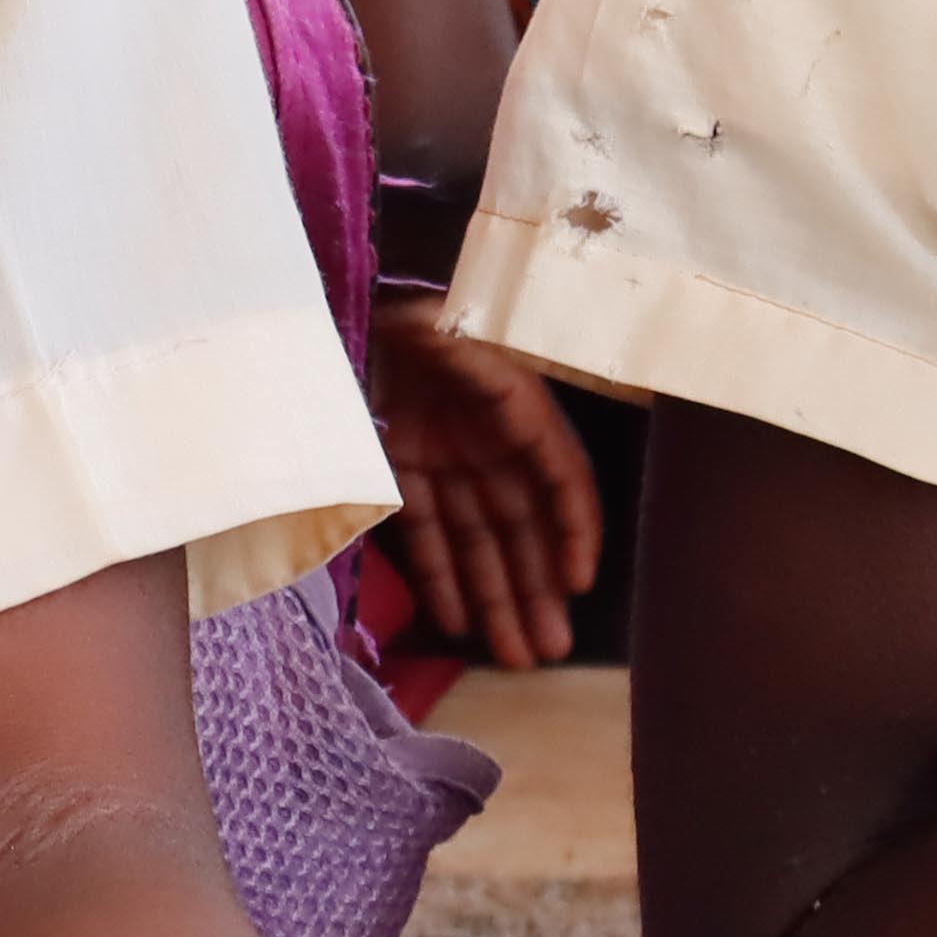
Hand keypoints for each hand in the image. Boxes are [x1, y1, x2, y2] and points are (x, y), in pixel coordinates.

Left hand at [365, 292, 597, 675]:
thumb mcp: (449, 322)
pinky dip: (442, 574)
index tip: (578, 581)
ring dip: (497, 596)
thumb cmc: (415, 302)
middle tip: (550, 651)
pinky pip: (428, 530)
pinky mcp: (404, 465)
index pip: (560, 480)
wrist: (358, 282)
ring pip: (480, 539)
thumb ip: (465, 351)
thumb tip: (477, 372)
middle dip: (536, 588)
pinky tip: (458, 621)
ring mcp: (449, 456)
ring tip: (518, 654)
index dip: (573, 530)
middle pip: (521, 525)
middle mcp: (491, 441)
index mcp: (516, 406)